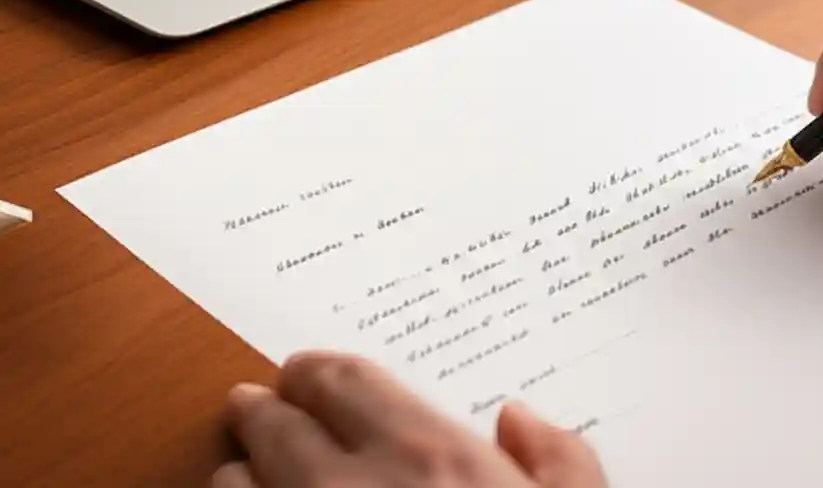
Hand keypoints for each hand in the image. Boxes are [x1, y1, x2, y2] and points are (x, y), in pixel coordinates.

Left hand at [211, 351, 605, 487]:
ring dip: (236, 475)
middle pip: (274, 427)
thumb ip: (561, 463)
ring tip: (241, 472)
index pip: (342, 383)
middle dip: (261, 412)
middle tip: (252, 406)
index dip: (313, 372)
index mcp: (428, 458)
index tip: (305, 374)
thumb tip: (521, 419)